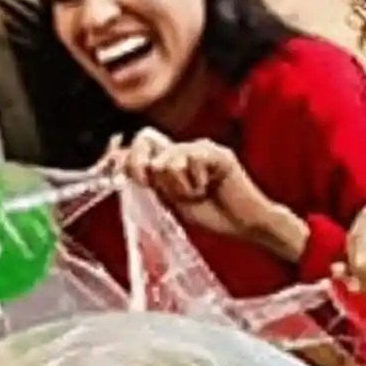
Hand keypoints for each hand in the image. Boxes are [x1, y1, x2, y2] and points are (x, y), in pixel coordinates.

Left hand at [117, 128, 308, 258]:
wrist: (242, 224)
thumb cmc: (211, 213)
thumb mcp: (171, 199)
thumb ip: (151, 182)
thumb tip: (123, 167)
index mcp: (170, 157)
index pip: (140, 142)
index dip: (127, 156)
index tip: (129, 177)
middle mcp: (183, 147)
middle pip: (146, 140)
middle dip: (150, 172)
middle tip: (172, 193)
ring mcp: (201, 147)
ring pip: (168, 159)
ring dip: (179, 187)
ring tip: (198, 194)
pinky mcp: (217, 152)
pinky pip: (192, 162)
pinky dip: (196, 183)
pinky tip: (210, 188)